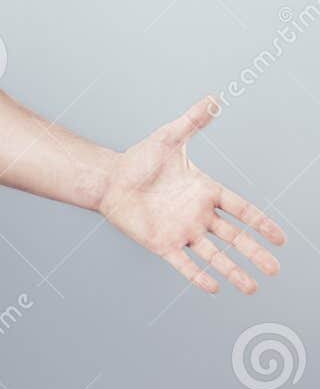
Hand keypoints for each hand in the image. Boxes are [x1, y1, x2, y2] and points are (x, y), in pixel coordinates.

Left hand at [97, 95, 284, 293]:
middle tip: (275, 269)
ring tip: (252, 288)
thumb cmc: (138, 160)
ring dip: (233, 271)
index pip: (241, 210)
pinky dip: (198, 276)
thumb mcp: (168, 138)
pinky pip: (183, 264)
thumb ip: (192, 122)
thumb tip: (213, 100)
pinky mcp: (162, 244)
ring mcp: (181, 231)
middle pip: (234, 238)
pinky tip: (214, 287)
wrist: (108, 178)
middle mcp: (198, 215)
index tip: (280, 238)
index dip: (261, 223)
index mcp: (205, 192)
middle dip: (255, 253)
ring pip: (213, 256)